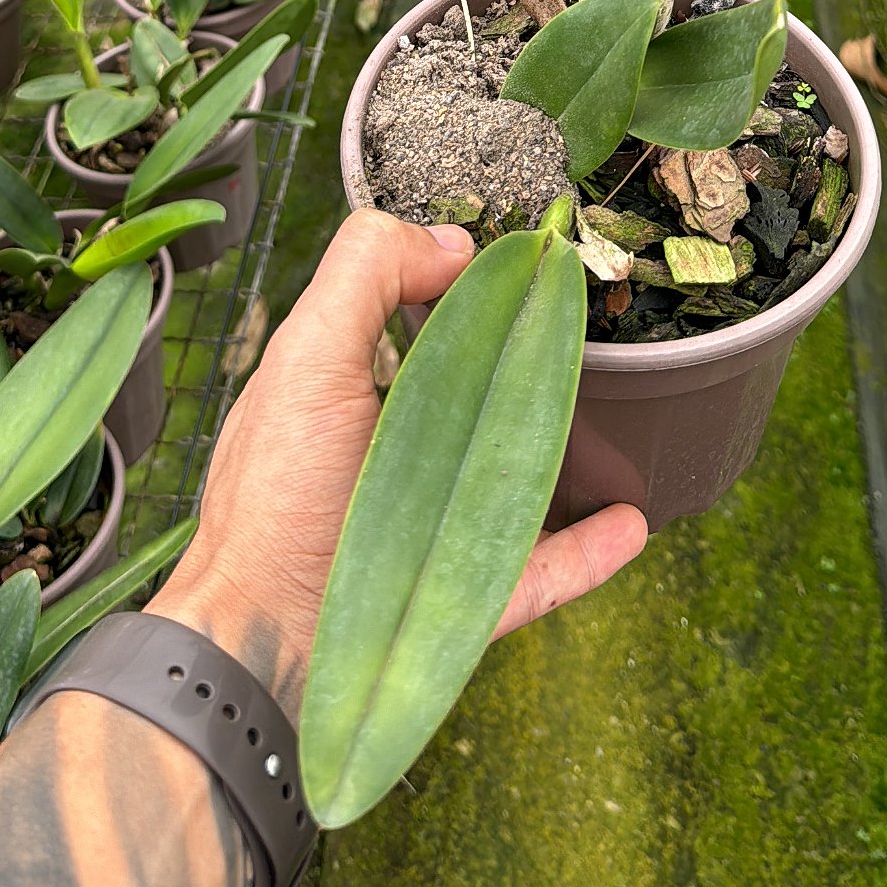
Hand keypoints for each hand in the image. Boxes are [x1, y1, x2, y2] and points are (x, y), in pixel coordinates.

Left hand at [151, 208, 646, 713]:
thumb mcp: (306, 356)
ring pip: (515, 481)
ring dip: (568, 455)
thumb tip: (455, 240)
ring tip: (624, 421)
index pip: (423, 324)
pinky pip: (539, 567)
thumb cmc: (272, 498)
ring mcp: (435, 527)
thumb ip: (366, 273)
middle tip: (594, 333)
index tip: (530, 262)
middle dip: (534, 368)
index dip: (472, 290)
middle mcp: (399, 455)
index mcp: (358, 392)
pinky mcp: (465, 593)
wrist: (257, 646)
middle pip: (482, 398)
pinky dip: (586, 549)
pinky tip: (629, 524)